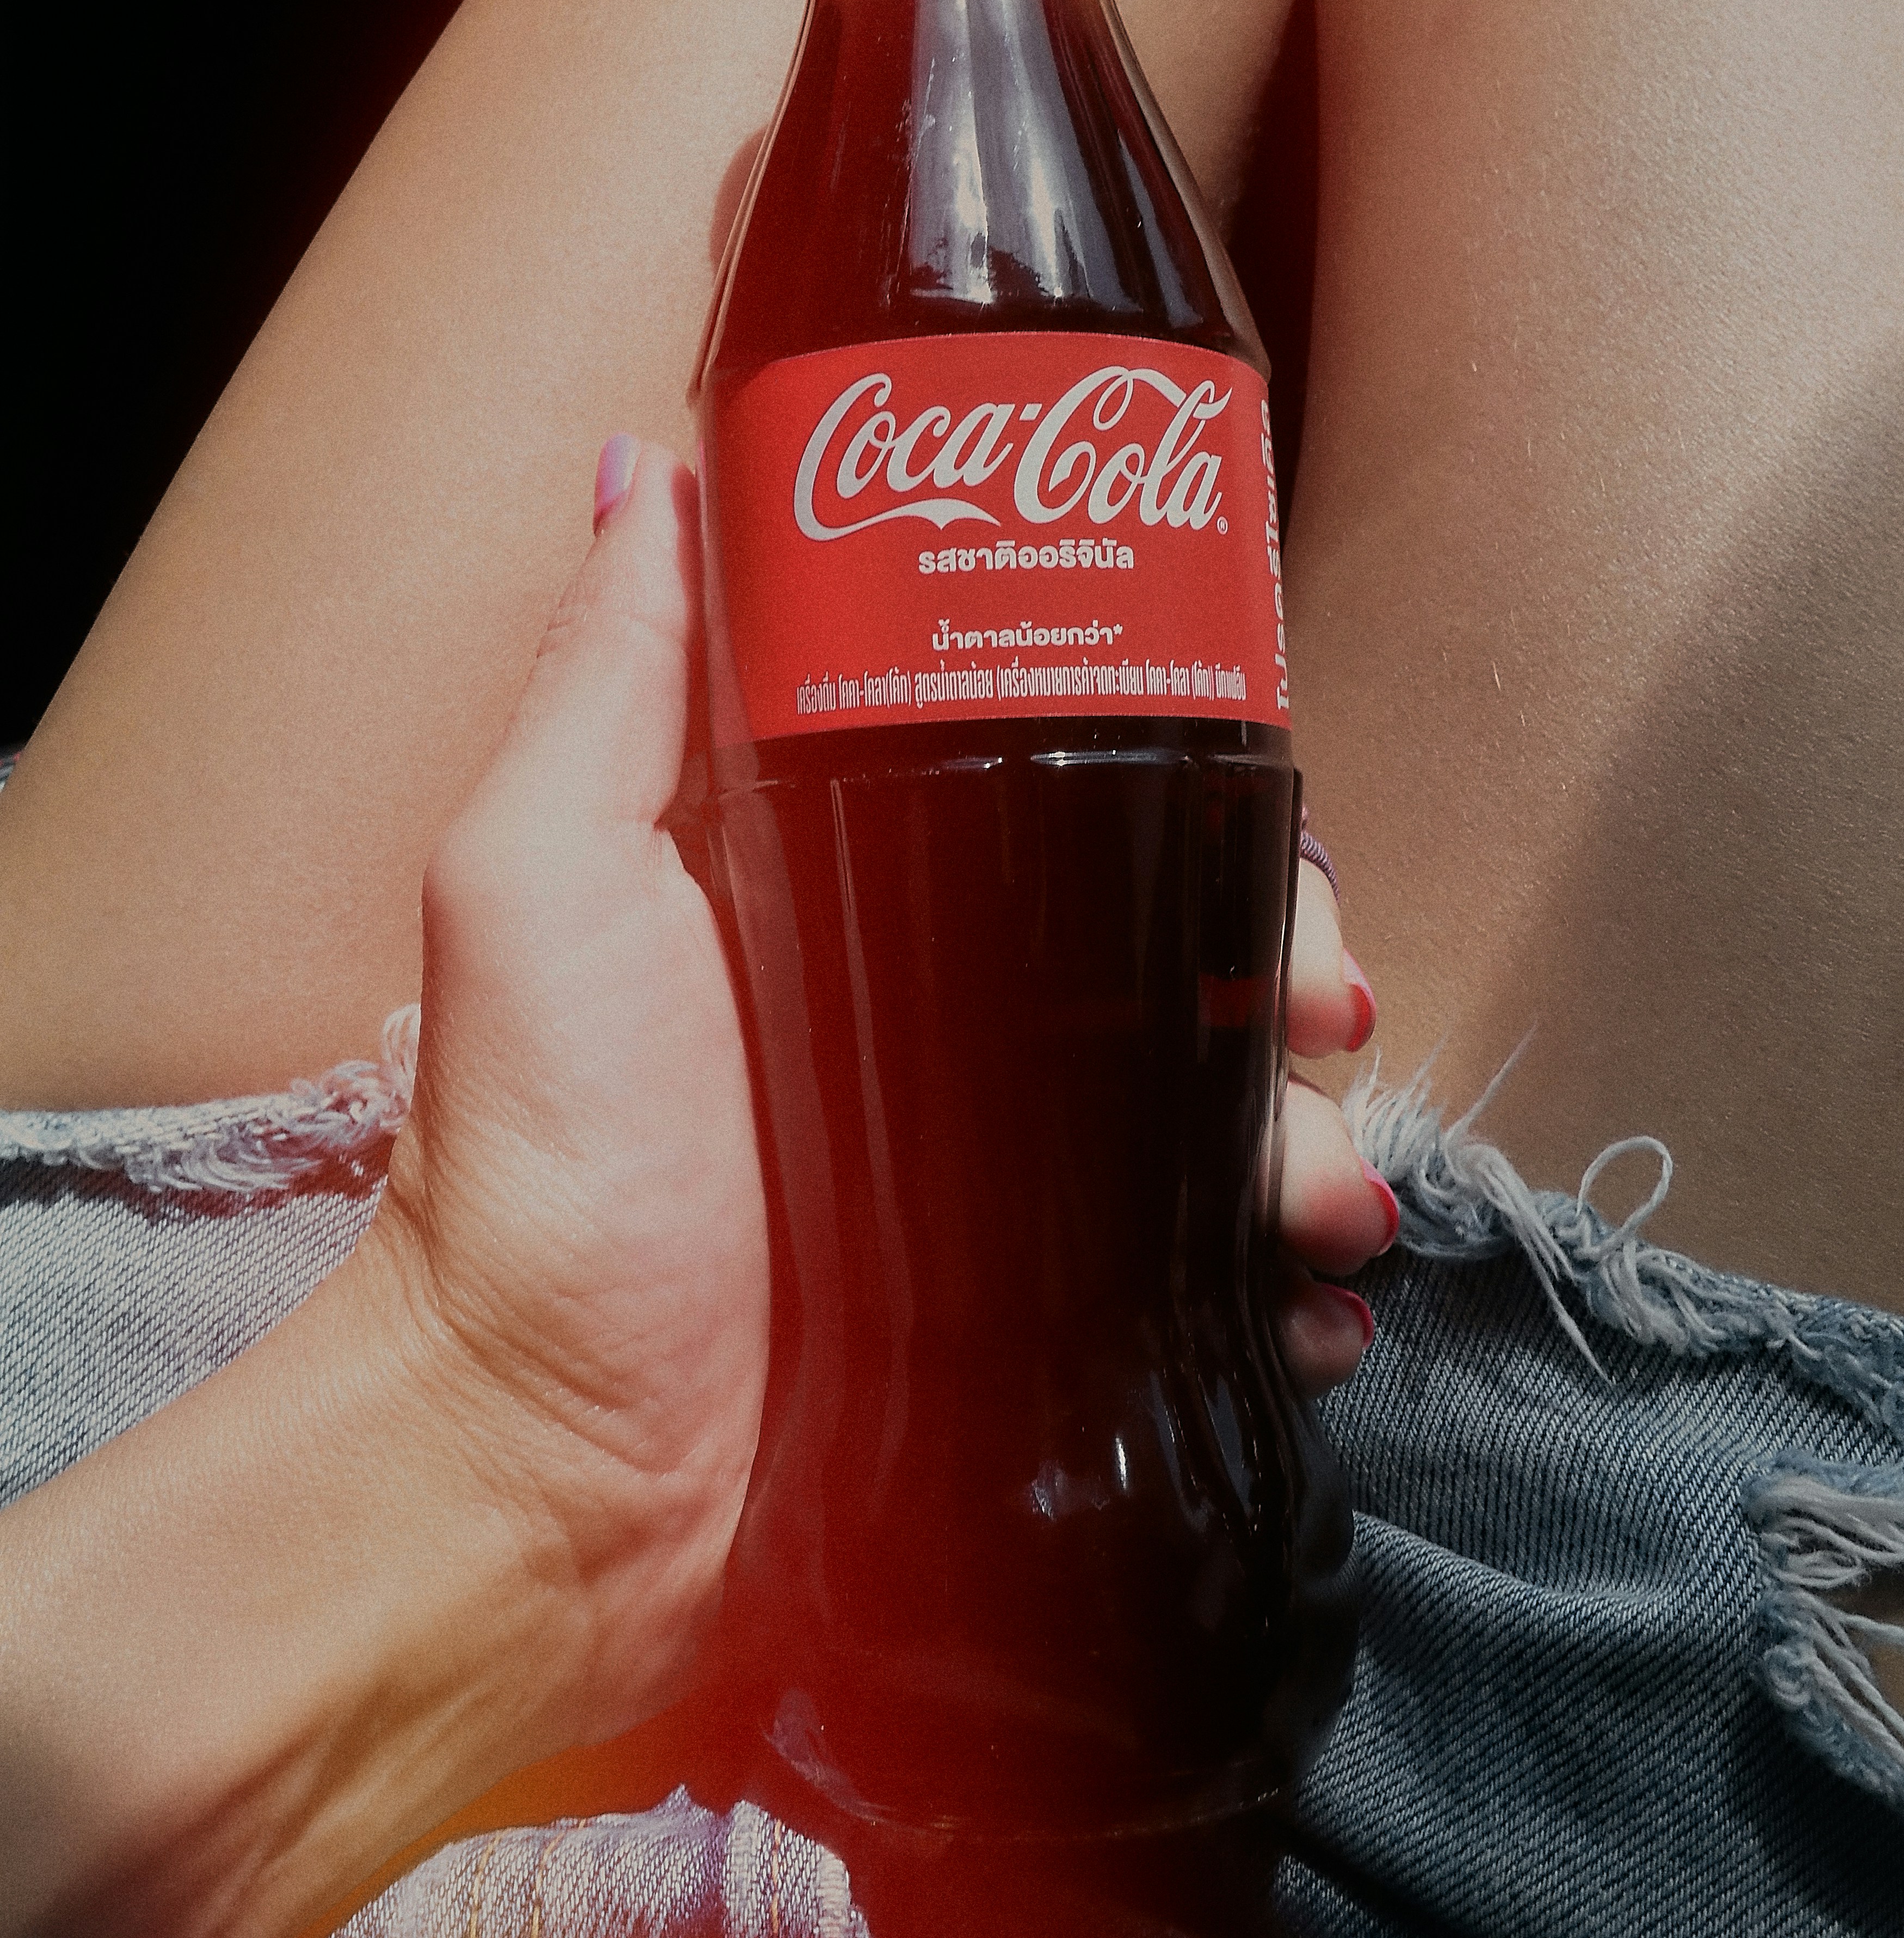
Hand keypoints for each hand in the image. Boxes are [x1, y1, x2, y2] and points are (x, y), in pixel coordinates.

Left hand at [384, 442, 1389, 1715]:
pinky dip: (1287, 1274)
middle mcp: (953, 1017)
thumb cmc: (541, 1158)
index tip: (1267, 794)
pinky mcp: (1045, 1315)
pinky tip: (1314, 1292)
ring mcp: (1011, 1176)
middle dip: (1297, 955)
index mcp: (859, 890)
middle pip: (1187, 942)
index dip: (1188, 776)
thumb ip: (611, 675)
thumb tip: (647, 464)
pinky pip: (1210, 1270)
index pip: (1070, 786)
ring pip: (1229, 1106)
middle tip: (1329, 1000)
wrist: (548, 1473)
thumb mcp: (544, 877)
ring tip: (1325, 1183)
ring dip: (1316, 1128)